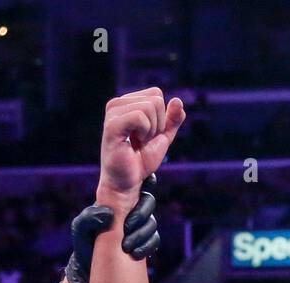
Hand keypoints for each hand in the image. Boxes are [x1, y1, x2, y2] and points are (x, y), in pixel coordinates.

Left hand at [64, 174, 161, 282]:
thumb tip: (109, 214)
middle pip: (148, 202)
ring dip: (141, 234)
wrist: (90, 267)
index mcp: (118, 199)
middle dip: (141, 214)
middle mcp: (132, 209)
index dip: (146, 181)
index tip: (146, 183)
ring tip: (126, 246)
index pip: (136, 184)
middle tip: (126, 228)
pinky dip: (147, 246)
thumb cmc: (85, 242)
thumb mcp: (80, 228)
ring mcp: (140, 226)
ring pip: (152, 223)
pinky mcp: (145, 243)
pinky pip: (154, 241)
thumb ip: (89, 217)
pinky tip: (134, 253)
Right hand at [98, 87, 184, 208]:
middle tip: (142, 140)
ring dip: (150, 130)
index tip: (148, 134)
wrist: (128, 182)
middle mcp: (117, 104)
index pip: (156, 94)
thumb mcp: (162, 137)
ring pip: (149, 106)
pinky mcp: (112, 124)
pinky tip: (133, 142)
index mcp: (126, 103)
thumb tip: (178, 101)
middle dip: (157, 124)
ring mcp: (113, 113)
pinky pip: (140, 116)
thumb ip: (172, 120)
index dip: (160, 117)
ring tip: (137, 142)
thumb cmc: (140, 160)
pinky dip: (144, 132)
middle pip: (155, 99)